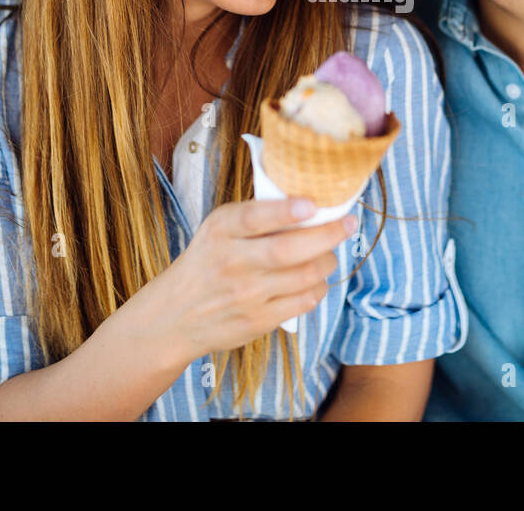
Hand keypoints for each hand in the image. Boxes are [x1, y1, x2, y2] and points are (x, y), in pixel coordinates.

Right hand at [144, 198, 356, 360]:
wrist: (175, 315)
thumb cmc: (207, 262)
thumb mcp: (218, 229)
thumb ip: (256, 216)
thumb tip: (312, 202)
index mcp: (221, 230)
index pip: (254, 217)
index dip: (286, 211)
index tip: (312, 204)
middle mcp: (232, 261)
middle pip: (288, 250)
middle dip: (327, 235)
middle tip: (348, 223)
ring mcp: (246, 295)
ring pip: (304, 275)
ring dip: (327, 261)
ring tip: (329, 254)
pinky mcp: (258, 320)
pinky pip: (303, 301)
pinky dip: (318, 287)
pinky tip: (316, 279)